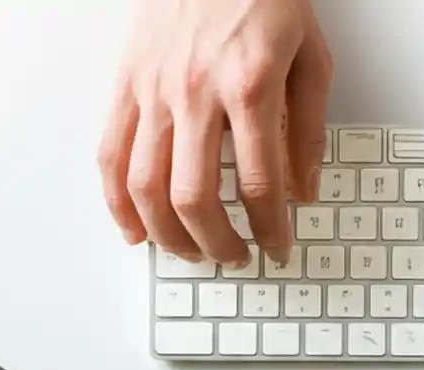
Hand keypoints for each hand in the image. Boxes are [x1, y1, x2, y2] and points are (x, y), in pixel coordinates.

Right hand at [98, 0, 332, 266]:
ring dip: (169, 234)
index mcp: (249, 86)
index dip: (270, 229)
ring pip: (146, 186)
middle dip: (218, 243)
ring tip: (191, 252)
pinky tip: (134, 229)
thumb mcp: (311, 58)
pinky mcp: (127, 85)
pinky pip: (111, 155)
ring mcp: (154, 91)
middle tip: (236, 257)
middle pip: (195, 197)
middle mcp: (195, 92)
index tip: (278, 247)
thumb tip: (303, 191)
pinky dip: (118, 202)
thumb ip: (309, 130)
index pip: (259, 183)